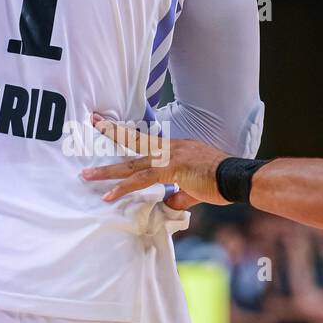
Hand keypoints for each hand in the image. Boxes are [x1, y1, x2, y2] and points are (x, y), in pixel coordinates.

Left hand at [81, 114, 228, 208]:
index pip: (146, 141)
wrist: (236, 178)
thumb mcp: (195, 188)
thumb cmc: (221, 181)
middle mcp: (170, 147)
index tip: (113, 127)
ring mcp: (169, 157)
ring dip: (106, 171)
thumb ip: (179, 194)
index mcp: (176, 148)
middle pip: (134, 140)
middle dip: (111, 132)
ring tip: (86, 175)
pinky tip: (108, 196)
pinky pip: (140, 181)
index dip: (129, 136)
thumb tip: (168, 201)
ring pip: (131, 164)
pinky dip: (123, 189)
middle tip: (92, 121)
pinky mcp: (170, 169)